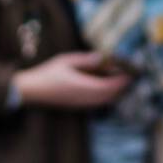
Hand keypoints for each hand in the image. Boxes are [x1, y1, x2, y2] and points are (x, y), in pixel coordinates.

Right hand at [14, 52, 130, 108]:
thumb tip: (102, 57)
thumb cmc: (48, 73)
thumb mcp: (66, 61)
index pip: (108, 86)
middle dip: (121, 87)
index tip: (130, 73)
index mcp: (82, 86)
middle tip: (130, 76)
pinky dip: (106, 96)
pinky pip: (97, 103)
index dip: (120, 81)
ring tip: (121, 82)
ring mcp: (81, 103)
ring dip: (114, 93)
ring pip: (104, 101)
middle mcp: (84, 97)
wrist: (33, 91)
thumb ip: (85, 60)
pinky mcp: (77, 105)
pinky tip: (107, 89)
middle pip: (109, 96)